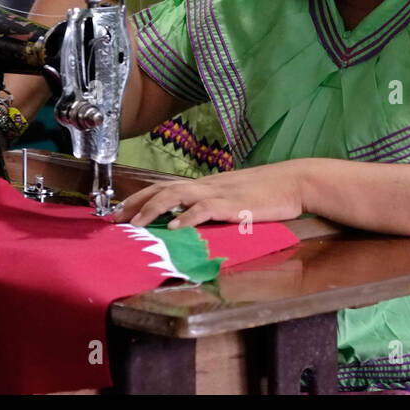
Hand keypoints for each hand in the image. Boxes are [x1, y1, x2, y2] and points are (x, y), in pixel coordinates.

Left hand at [111, 162, 308, 228]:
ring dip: (154, 209)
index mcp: (205, 185)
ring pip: (177, 195)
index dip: (139, 199)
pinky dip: (188, 218)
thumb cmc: (268, 192)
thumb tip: (190, 218)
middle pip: (162, 189)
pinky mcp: (233, 204)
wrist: (294, 181)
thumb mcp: (234, 197)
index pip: (164, 187)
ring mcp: (219, 193)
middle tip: (114, 219)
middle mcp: (206, 185)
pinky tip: (175, 228)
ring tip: (137, 224)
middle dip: (136, 204)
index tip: (119, 212)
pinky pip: (205, 209)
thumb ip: (213, 205)